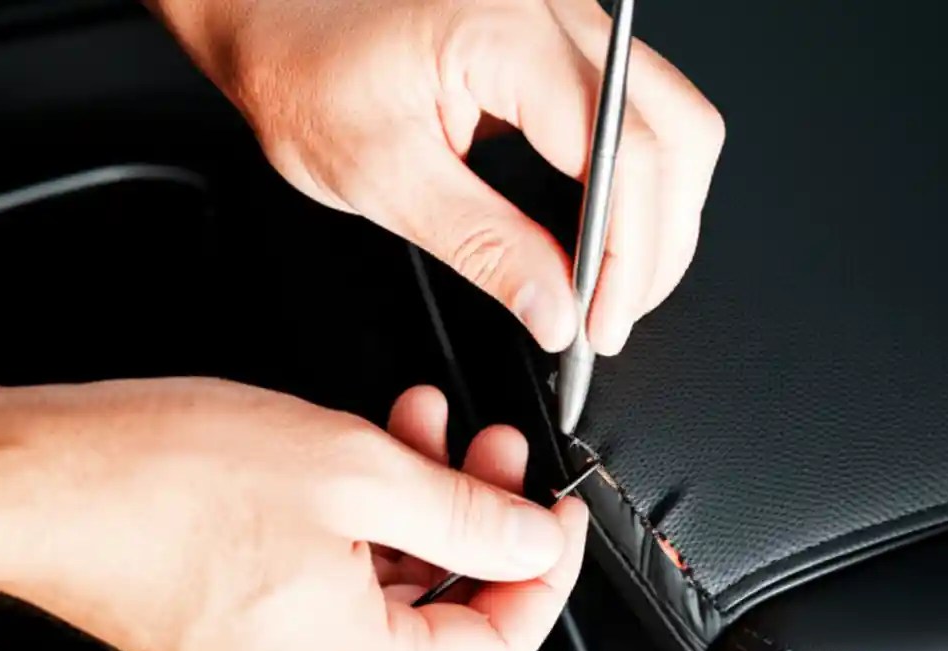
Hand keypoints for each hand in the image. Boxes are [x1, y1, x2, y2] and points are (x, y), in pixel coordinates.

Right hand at [0, 379, 587, 650]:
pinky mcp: (253, 633)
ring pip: (398, 590)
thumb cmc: (166, 482)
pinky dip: (375, 518)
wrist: (42, 480)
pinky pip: (344, 584)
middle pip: (449, 618)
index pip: (499, 646)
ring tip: (437, 428)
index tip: (558, 511)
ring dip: (428, 505)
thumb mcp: (359, 474)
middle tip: (498, 452)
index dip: (546, 570)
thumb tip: (536, 540)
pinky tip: (381, 447)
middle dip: (483, 521)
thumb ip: (471, 516)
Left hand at [148, 0, 725, 354]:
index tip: (602, 322)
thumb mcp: (382, 176)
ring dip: (655, 212)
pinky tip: (599, 231)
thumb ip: (483, 247)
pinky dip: (631, 180)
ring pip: (670, 119)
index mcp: (507, 33)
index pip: (622, 154)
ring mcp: (565, 16)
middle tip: (613, 314)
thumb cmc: (300, 64)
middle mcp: (554, 9)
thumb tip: (556, 309)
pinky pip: (635, 109)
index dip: (629, 255)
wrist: (270, 8)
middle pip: (677, 132)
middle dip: (660, 240)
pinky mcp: (559, 36)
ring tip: (608, 284)